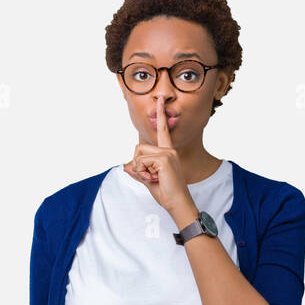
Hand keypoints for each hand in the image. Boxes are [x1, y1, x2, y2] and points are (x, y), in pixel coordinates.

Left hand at [123, 95, 194, 218]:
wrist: (178, 204)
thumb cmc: (167, 193)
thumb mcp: (149, 181)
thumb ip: (138, 172)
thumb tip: (125, 166)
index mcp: (167, 152)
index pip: (162, 130)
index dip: (160, 114)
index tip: (160, 100)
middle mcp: (168, 149)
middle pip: (138, 148)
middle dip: (138, 164)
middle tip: (150, 177)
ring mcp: (167, 153)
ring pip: (139, 154)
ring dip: (141, 170)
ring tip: (154, 178)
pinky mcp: (164, 159)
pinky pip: (142, 162)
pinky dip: (143, 173)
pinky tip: (155, 179)